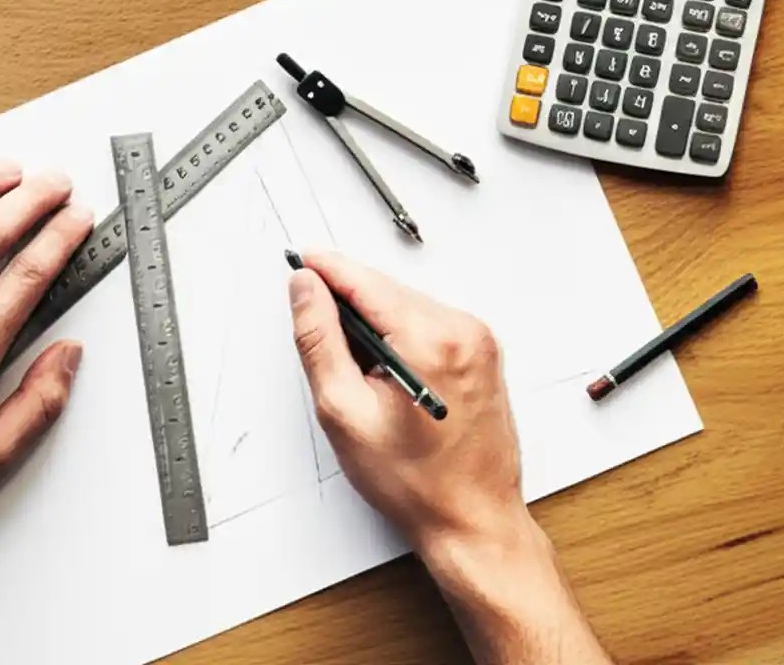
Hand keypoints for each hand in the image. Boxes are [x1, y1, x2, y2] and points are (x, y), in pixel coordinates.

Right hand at [286, 250, 524, 554]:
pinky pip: (430, 325)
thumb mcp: (344, 411)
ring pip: (407, 306)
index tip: (299, 263)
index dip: (326, 270)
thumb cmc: (415, 482)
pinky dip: (401, 337)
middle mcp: (465, 332)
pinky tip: (388, 377)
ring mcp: (480, 342)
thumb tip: (306, 291)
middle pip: (387, 291)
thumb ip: (319, 340)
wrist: (472, 519)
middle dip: (349, 304)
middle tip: (321, 339)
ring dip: (375, 324)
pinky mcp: (484, 355)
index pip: (366, 281)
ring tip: (359, 374)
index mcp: (433, 341)